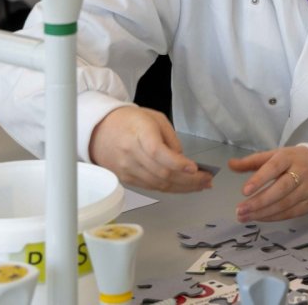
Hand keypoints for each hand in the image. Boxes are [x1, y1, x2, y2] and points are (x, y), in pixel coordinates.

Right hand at [89, 107, 211, 192]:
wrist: (99, 130)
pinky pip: (152, 187)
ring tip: (202, 185)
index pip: (157, 152)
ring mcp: (127, 169)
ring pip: (159, 184)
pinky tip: (185, 187)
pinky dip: (171, 189)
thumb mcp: (155, 119)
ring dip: (183, 188)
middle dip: (189, 180)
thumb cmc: (131, 121)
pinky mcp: (126, 179)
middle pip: (162, 173)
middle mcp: (131, 153)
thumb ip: (170, 139)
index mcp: (139, 133)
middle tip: (208, 180)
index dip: (177, 163)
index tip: (195, 168)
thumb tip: (183, 161)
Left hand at [229, 146, 307, 221]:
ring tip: (244, 216)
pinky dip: (273, 217)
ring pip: (285, 204)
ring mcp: (307, 190)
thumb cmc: (292, 161)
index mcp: (289, 158)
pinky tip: (259, 218)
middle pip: (281, 189)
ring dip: (263, 213)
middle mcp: (300, 173)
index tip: (244, 191)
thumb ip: (252, 161)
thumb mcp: (274, 155)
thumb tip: (230, 164)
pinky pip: (290, 213)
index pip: (274, 168)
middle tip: (240, 210)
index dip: (260, 179)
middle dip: (260, 201)